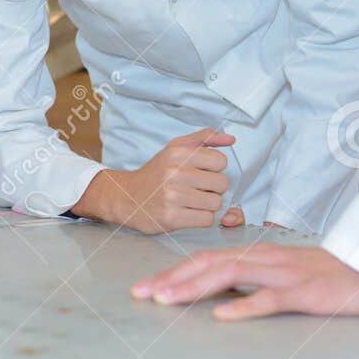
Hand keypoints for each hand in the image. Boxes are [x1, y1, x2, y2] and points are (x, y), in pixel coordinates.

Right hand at [71, 129, 235, 233]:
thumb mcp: (175, 148)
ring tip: (191, 201)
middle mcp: (174, 172)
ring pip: (216, 203)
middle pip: (222, 184)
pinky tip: (188, 212)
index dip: (214, 169)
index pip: (221, 161)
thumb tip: (230, 138)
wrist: (127, 197)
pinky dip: (201, 218)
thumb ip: (203, 139)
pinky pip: (206, 220)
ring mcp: (172, 196)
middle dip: (213, 188)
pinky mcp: (171, 218)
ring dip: (207, 205)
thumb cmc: (156, 173)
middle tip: (197, 189)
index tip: (201, 172)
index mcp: (177, 153)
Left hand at [130, 245, 358, 319]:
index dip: (174, 272)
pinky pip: (271, 299)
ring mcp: (286, 275)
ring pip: (231, 275)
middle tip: (141, 294)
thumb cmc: (333, 277)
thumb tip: (219, 294)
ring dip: (194, 288)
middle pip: (209, 263)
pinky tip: (222, 316)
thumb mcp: (288, 274)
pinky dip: (244, 306)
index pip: (208, 260)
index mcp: (260, 256)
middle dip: (172, 278)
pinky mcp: (307, 293)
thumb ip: (256, 280)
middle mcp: (267, 260)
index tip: (146, 286)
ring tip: (166, 299)